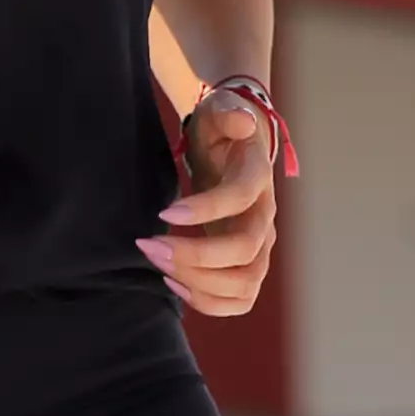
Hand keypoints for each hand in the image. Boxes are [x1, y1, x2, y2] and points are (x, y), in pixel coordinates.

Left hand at [142, 90, 277, 317]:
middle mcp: (265, 218)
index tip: (164, 214)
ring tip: (157, 264)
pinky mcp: (248, 267)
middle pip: (244, 251)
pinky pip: (239, 301)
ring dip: (198, 283)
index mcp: (258, 178)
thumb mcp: (219, 112)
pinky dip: (207, 302)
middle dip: (194, 255)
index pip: (241, 198)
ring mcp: (261, 247)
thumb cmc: (221, 133)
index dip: (206, 210)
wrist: (233, 151)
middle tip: (149, 245)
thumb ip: (228, 113)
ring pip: (244, 284)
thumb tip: (241, 120)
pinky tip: (173, 281)